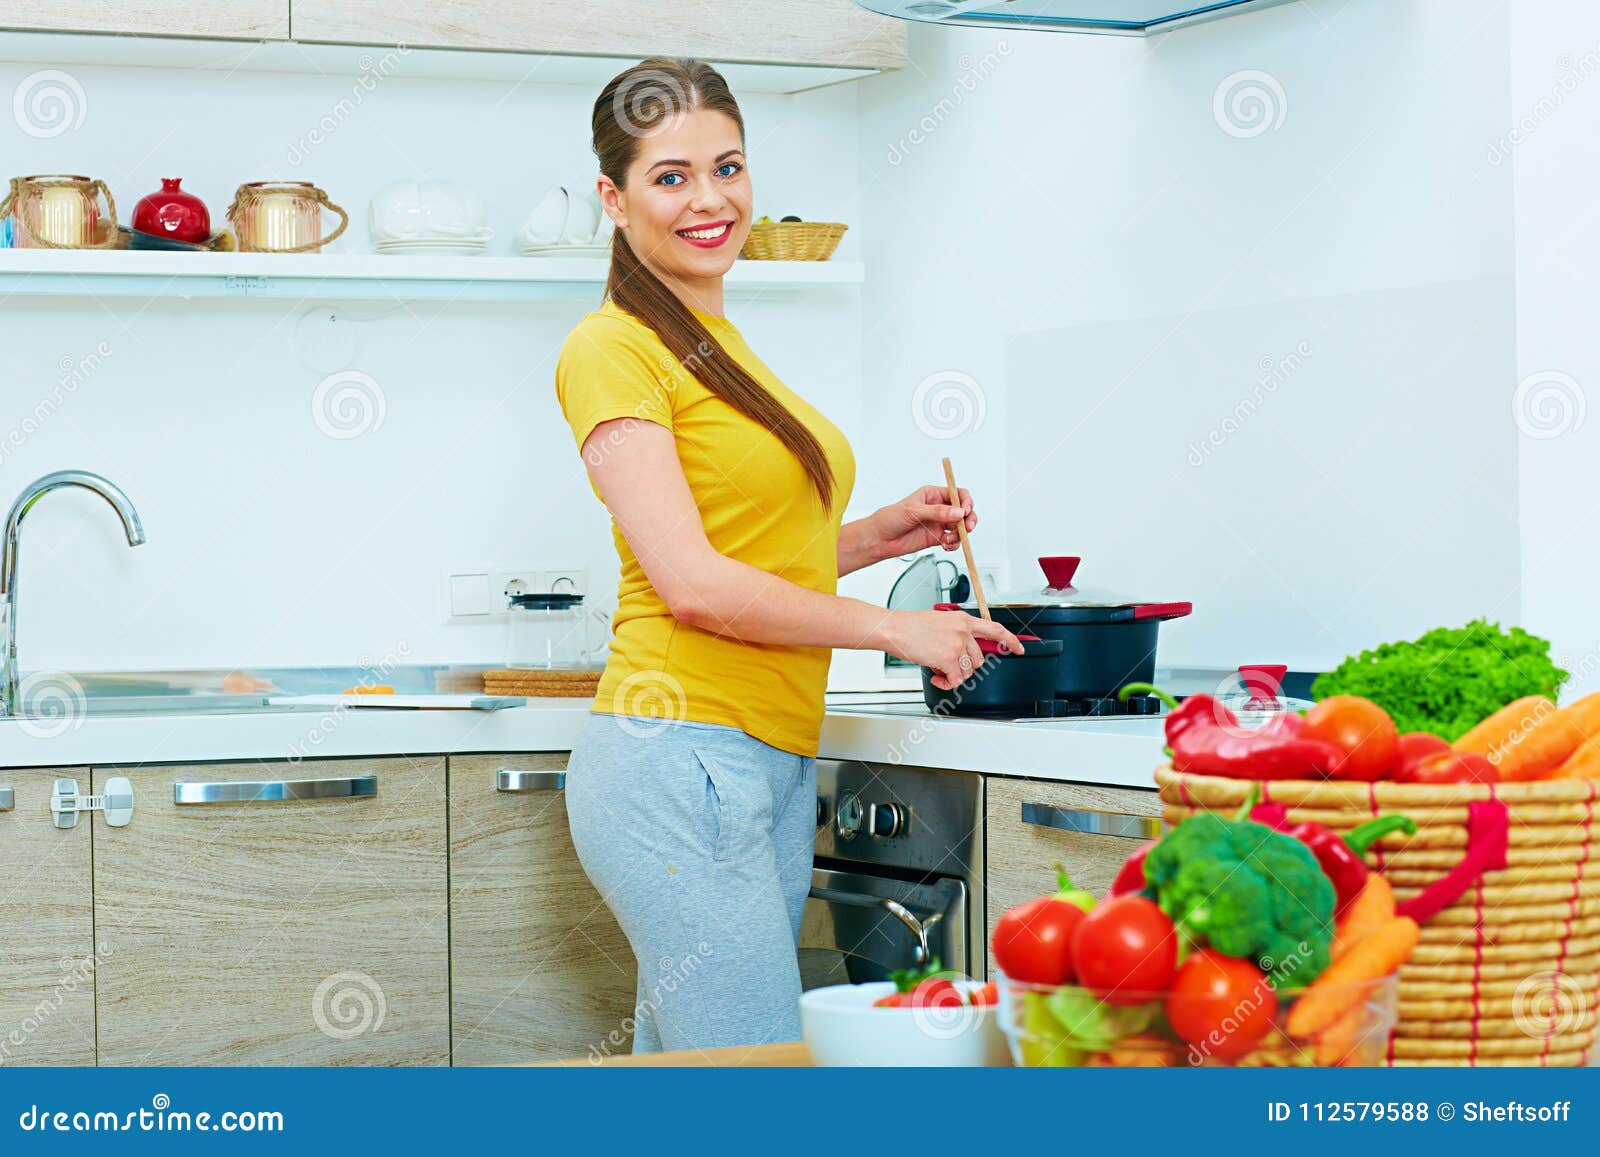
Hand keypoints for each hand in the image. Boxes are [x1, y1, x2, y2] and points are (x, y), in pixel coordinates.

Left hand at [869, 485, 978, 560]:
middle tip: (968, 527)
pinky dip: (954, 544)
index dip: (965, 501)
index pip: (958, 493)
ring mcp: (938, 523)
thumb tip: (957, 513)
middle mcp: (938, 508)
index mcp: (933, 495)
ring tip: (950, 538)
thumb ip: (936, 512)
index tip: (965, 511)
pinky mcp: (936, 538)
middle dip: (969, 519)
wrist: (879, 539)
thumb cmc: (890, 518)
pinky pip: (953, 540)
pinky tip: (946, 545)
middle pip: (964, 511)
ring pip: (960, 527)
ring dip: (960, 534)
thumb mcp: (913, 511)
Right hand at [881, 610, 1023, 690]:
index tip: (1019, 648)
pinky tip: (936, 677)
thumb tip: (964, 650)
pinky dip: (945, 683)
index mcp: (963, 620)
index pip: (995, 629)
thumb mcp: (940, 621)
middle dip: (966, 667)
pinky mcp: (949, 659)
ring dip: (953, 675)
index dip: (1011, 640)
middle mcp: (964, 631)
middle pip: (979, 659)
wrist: (895, 629)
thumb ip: (957, 632)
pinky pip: (955, 680)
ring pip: (967, 671)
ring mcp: (957, 645)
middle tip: (949, 666)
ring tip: (938, 669)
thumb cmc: (911, 626)